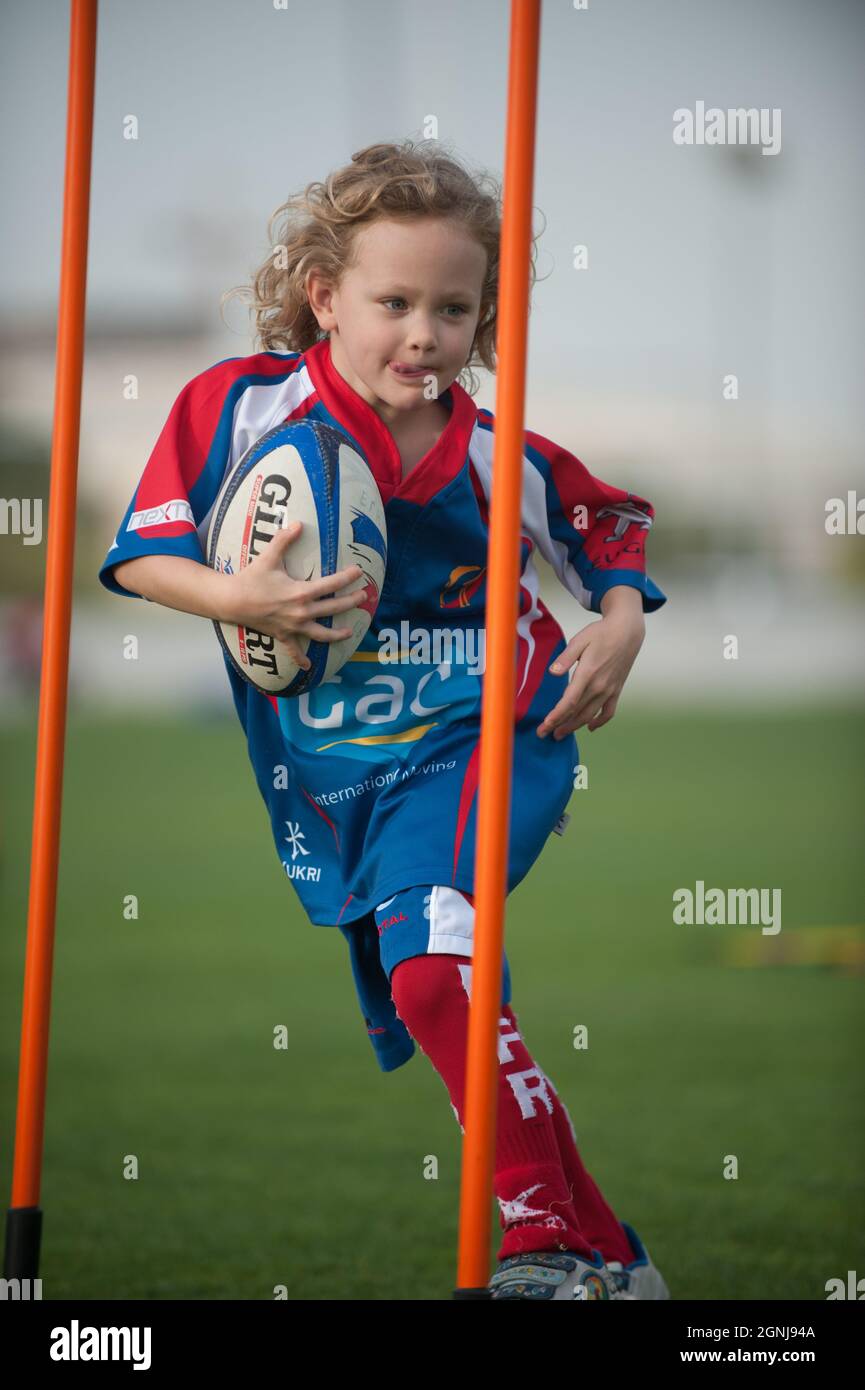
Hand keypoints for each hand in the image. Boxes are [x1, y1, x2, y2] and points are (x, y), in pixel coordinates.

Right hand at [222, 520, 363, 671]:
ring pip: (320, 634)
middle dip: (351, 602)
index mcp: (301, 593)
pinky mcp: (282, 635)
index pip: (331, 584)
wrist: (232, 601)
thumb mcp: (269, 557)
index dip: (347, 578)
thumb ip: (284, 539)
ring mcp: (293, 627)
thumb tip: (298, 523)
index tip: (359, 572)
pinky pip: (293, 651)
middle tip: (364, 597)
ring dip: (336, 634)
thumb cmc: (251, 578)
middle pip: (333, 608)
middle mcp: (301, 612)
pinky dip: (300, 659)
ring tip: (349, 632)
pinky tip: (308, 666)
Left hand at [536, 587, 644, 738]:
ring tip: (560, 734)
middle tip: (543, 734)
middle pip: (577, 712)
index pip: (570, 701)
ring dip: (574, 727)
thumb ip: (566, 658)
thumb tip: (553, 672)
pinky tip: (590, 727)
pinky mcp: (617, 690)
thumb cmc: (600, 633)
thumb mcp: (580, 640)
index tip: (545, 725)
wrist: (627, 631)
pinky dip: (600, 722)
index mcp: (588, 673)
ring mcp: (610, 689)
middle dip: (559, 725)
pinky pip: (609, 711)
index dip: (557, 715)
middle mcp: (600, 685)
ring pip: (590, 715)